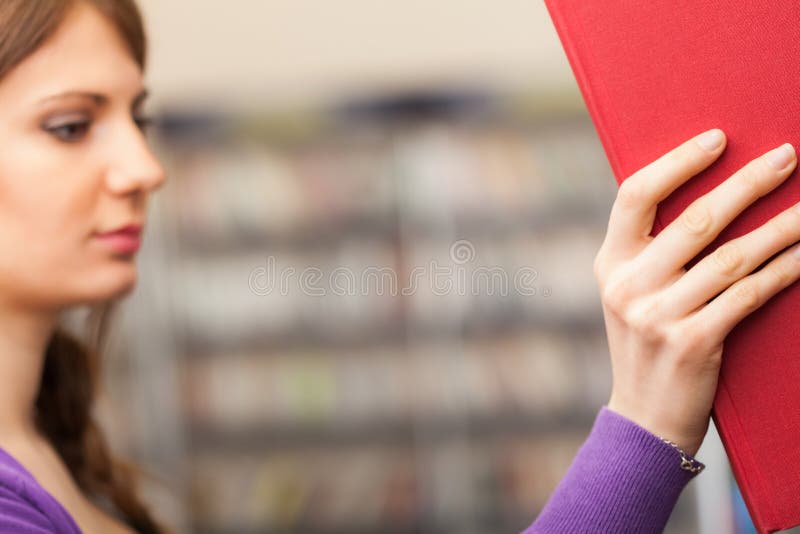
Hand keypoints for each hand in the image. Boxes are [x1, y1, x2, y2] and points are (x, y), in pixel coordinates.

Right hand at [594, 128, 799, 455]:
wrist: (644, 416)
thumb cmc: (647, 344)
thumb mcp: (631, 294)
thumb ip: (653, 252)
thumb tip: (711, 199)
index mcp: (610, 264)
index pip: (635, 196)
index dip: (678, 163)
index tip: (719, 139)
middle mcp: (627, 285)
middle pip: (694, 220)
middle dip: (747, 184)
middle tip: (787, 157)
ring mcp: (657, 315)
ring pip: (731, 256)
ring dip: (780, 227)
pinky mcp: (692, 342)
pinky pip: (749, 294)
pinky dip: (784, 271)